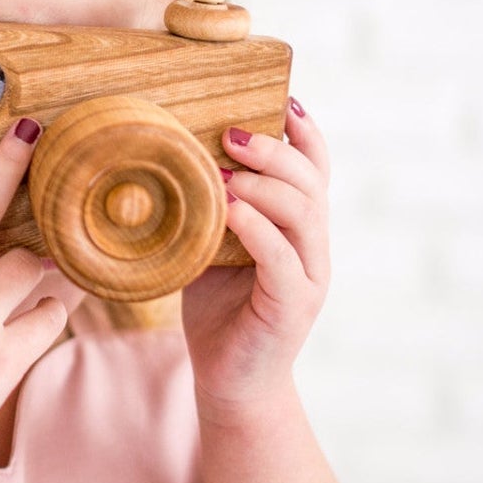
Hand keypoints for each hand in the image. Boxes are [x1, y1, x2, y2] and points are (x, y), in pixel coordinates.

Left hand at [181, 96, 330, 421]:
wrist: (230, 383)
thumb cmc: (216, 311)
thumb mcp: (211, 247)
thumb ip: (208, 207)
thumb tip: (167, 154)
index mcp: (298, 228)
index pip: (315, 168)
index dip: (304, 132)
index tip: (280, 99)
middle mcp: (313, 247)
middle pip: (312, 182)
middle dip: (275, 149)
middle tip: (230, 132)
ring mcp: (308, 277)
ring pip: (304, 214)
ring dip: (264, 183)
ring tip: (224, 168)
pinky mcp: (292, 306)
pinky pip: (281, 257)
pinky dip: (256, 228)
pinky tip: (227, 209)